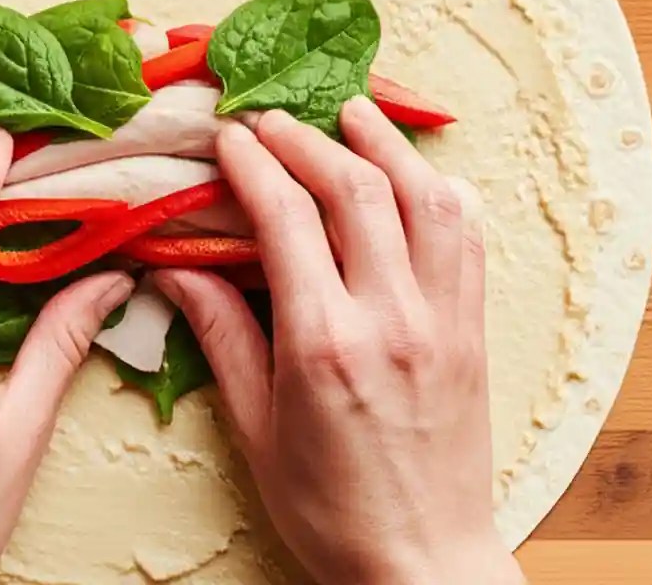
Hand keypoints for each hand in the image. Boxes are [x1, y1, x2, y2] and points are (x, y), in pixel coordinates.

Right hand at [154, 98, 524, 584]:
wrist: (422, 561)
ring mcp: (443, 321)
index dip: (254, 165)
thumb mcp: (256, 429)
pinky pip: (468, 240)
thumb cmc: (328, 508)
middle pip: (355, 190)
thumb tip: (177, 273)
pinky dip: (443, 193)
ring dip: (387, 145)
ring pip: (425, 199)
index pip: (287, 219)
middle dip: (307, 139)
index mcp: (323, 344)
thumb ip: (222, 338)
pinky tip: (420, 175)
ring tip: (353, 112)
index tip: (229, 139)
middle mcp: (391, 318)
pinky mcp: (473, 332)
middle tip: (271, 119)